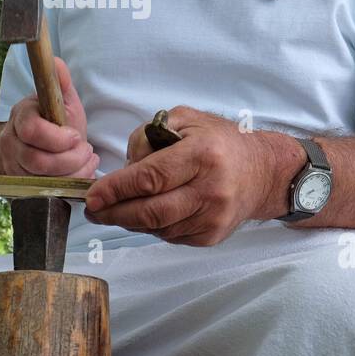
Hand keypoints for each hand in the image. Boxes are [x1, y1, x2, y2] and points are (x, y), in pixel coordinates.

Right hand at [0, 57, 99, 178]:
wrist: (33, 144)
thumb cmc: (52, 120)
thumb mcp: (60, 100)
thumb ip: (60, 82)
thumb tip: (55, 60)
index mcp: (20, 116)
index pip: (33, 131)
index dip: (59, 138)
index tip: (76, 136)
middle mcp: (10, 143)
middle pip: (39, 162)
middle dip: (72, 160)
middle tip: (87, 150)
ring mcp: (12, 167)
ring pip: (44, 181)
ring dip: (74, 173)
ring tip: (87, 160)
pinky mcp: (19, 186)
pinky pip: (45, 192)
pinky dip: (70, 185)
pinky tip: (80, 172)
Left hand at [83, 105, 296, 244]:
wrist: (262, 172)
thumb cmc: (219, 141)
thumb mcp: (185, 119)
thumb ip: (149, 134)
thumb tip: (125, 166)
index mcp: (203, 155)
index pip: (151, 178)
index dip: (117, 189)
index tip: (92, 196)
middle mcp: (211, 190)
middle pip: (151, 211)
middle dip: (114, 213)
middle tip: (93, 211)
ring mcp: (213, 217)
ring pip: (157, 228)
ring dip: (129, 221)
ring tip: (113, 210)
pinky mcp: (212, 236)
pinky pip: (170, 236)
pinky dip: (151, 227)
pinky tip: (144, 214)